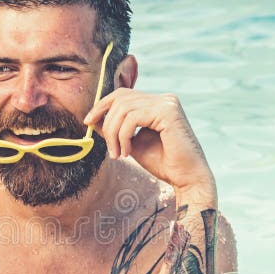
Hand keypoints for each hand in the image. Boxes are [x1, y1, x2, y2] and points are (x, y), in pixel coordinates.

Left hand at [84, 89, 216, 202]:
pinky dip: (124, 136)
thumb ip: (115, 129)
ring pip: (124, 108)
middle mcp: (164, 99)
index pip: (123, 94)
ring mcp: (168, 103)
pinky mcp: (169, 112)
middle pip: (121, 99)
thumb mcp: (131, 143)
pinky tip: (128, 152)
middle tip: (110, 149)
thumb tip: (92, 118)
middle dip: (107, 123)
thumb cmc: (163, 163)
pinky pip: (133, 117)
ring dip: (114, 133)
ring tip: (118, 154)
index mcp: (157, 103)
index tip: (88, 122)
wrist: (186, 179)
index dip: (102, 105)